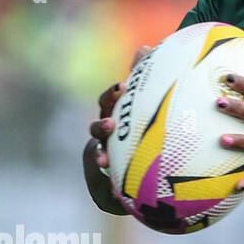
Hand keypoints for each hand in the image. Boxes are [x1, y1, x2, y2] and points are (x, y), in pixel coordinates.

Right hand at [84, 45, 152, 214]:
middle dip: (101, 127)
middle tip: (109, 124)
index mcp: (115, 117)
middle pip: (97, 129)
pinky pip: (105, 187)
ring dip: (99, 157)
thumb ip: (146, 80)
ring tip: (103, 161)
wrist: (136, 167)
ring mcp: (103, 159)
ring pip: (97, 156)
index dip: (113, 95)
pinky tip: (118, 196)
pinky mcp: (103, 183)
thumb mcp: (146, 109)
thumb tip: (146, 46)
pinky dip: (109, 192)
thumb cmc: (143, 133)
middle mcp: (105, 137)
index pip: (109, 102)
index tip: (122, 88)